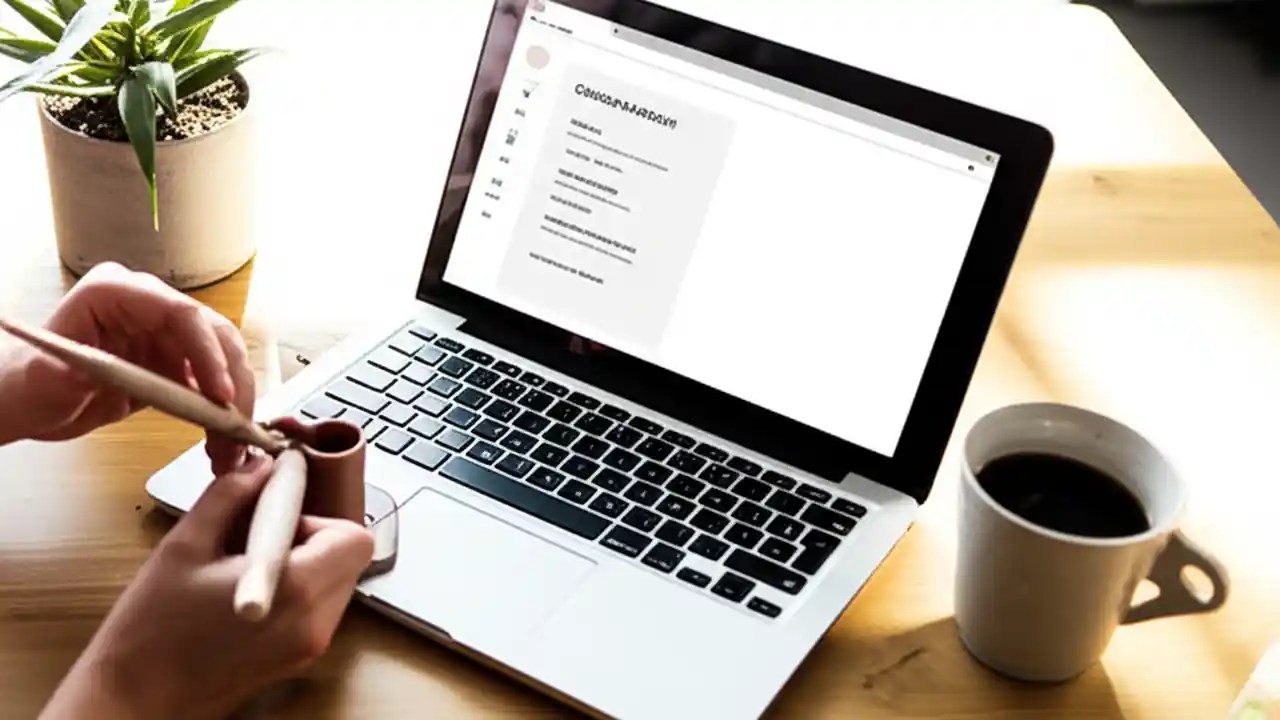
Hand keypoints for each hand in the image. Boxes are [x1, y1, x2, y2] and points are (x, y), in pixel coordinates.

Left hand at [0, 262, 254, 472]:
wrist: (29, 403)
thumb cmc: (26, 383)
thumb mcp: (43, 379)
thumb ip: (69, 372)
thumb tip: (96, 372)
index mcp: (116, 293)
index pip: (180, 313)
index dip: (208, 352)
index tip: (218, 395)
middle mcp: (148, 307)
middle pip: (214, 336)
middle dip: (231, 383)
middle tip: (236, 426)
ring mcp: (164, 334)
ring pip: (223, 360)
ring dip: (234, 403)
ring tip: (232, 445)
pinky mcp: (174, 361)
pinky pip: (211, 384)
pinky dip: (220, 414)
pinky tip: (221, 442)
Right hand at [40, 454, 374, 719]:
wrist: (134, 699)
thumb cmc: (151, 629)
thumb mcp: (185, 546)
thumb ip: (230, 496)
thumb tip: (260, 466)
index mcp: (294, 589)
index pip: (354, 538)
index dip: (320, 518)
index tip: (278, 516)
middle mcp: (314, 623)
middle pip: (352, 560)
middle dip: (315, 539)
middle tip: (260, 539)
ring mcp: (310, 646)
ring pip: (338, 583)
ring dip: (308, 564)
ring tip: (249, 566)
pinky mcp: (299, 660)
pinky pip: (320, 609)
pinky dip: (299, 590)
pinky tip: (249, 590)